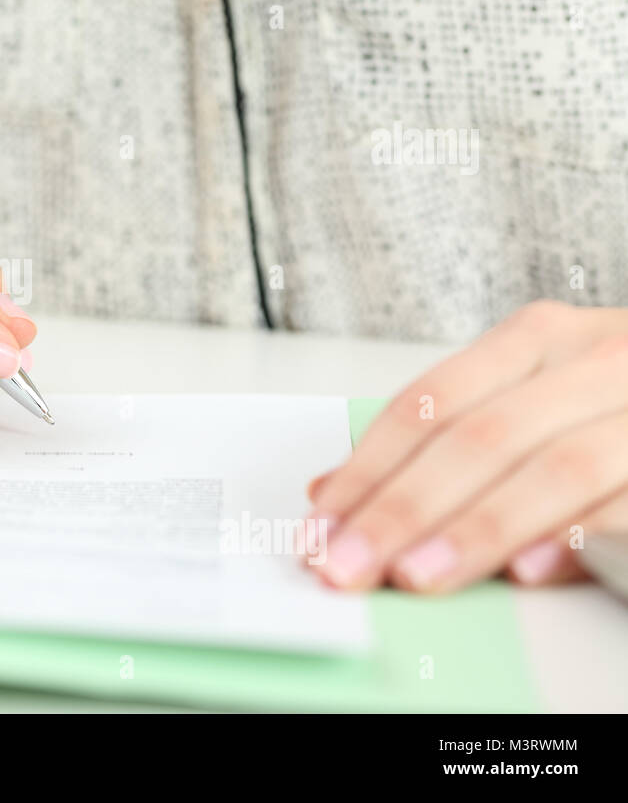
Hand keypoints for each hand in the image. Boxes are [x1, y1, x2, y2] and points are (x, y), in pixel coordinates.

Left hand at [307, 300, 627, 591]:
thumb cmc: (616, 404)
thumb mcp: (532, 402)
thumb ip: (445, 441)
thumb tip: (331, 492)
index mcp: (539, 339)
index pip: (430, 402)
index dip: (369, 467)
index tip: (319, 524)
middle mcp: (594, 358)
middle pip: (476, 436)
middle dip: (400, 508)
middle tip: (345, 567)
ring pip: (549, 466)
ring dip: (474, 529)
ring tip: (415, 577)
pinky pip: (627, 494)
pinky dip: (573, 532)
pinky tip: (528, 570)